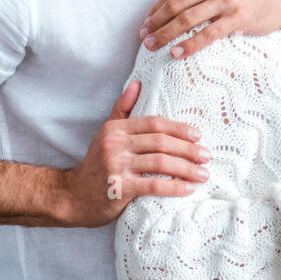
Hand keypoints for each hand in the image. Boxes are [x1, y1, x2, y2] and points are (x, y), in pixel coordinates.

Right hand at [56, 81, 210, 226]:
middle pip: (161, 142)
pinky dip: (174, 187)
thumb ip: (122, 109)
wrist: (74, 197)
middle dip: (188, 149)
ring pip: (160, 162)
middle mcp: (115, 144)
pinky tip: (189, 189)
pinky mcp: (119, 187)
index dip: (178, 128)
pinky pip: (153, 185)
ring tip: (203, 174)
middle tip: (206, 155)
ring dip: (186, 169)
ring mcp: (116, 165)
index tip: (198, 135)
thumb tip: (137, 83)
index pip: (154, 123)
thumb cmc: (96, 165)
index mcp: (116, 128)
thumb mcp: (106, 134)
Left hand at [139, 0, 280, 58]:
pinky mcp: (237, 17)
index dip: (156, 8)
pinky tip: (177, 53)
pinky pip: (207, 34)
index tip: (146, 22)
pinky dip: (189, 45)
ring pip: (186, 20)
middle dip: (155, 23)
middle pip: (175, 5)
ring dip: (165, 35)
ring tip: (153, 47)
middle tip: (144, 37)